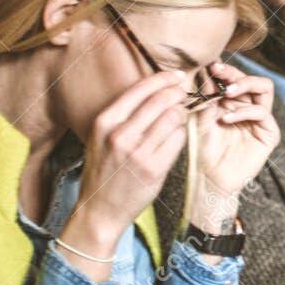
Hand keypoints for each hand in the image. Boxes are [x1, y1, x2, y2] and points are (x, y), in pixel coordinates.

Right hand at [60, 71, 192, 276]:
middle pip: (161, 100)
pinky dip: (182, 133)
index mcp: (105, 122)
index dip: (164, 78)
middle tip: (185, 92)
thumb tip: (155, 89)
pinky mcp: (154, 168)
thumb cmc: (104, 169)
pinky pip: (179, 139)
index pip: (141, 89)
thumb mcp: (102, 136)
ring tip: (180, 116)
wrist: (99, 208)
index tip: (176, 76)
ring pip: (174, 117)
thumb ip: (124, 115)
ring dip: (182, 113)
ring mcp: (138, 152)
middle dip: (178, 93)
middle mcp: (120, 134)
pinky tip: (178, 135)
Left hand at [188, 62, 278, 233]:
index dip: (225, 70)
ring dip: (245, 85)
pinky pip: (262, 113)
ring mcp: (260, 120)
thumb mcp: (200, 117)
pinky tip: (226, 118)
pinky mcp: (268, 134)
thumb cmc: (203, 148)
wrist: (210, 177)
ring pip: (265, 89)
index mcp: (234, 102)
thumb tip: (206, 70)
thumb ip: (206, 96)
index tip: (210, 66)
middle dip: (235, 73)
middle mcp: (249, 107)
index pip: (236, 78)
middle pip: (252, 79)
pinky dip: (244, 112)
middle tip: (219, 72)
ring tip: (226, 92)